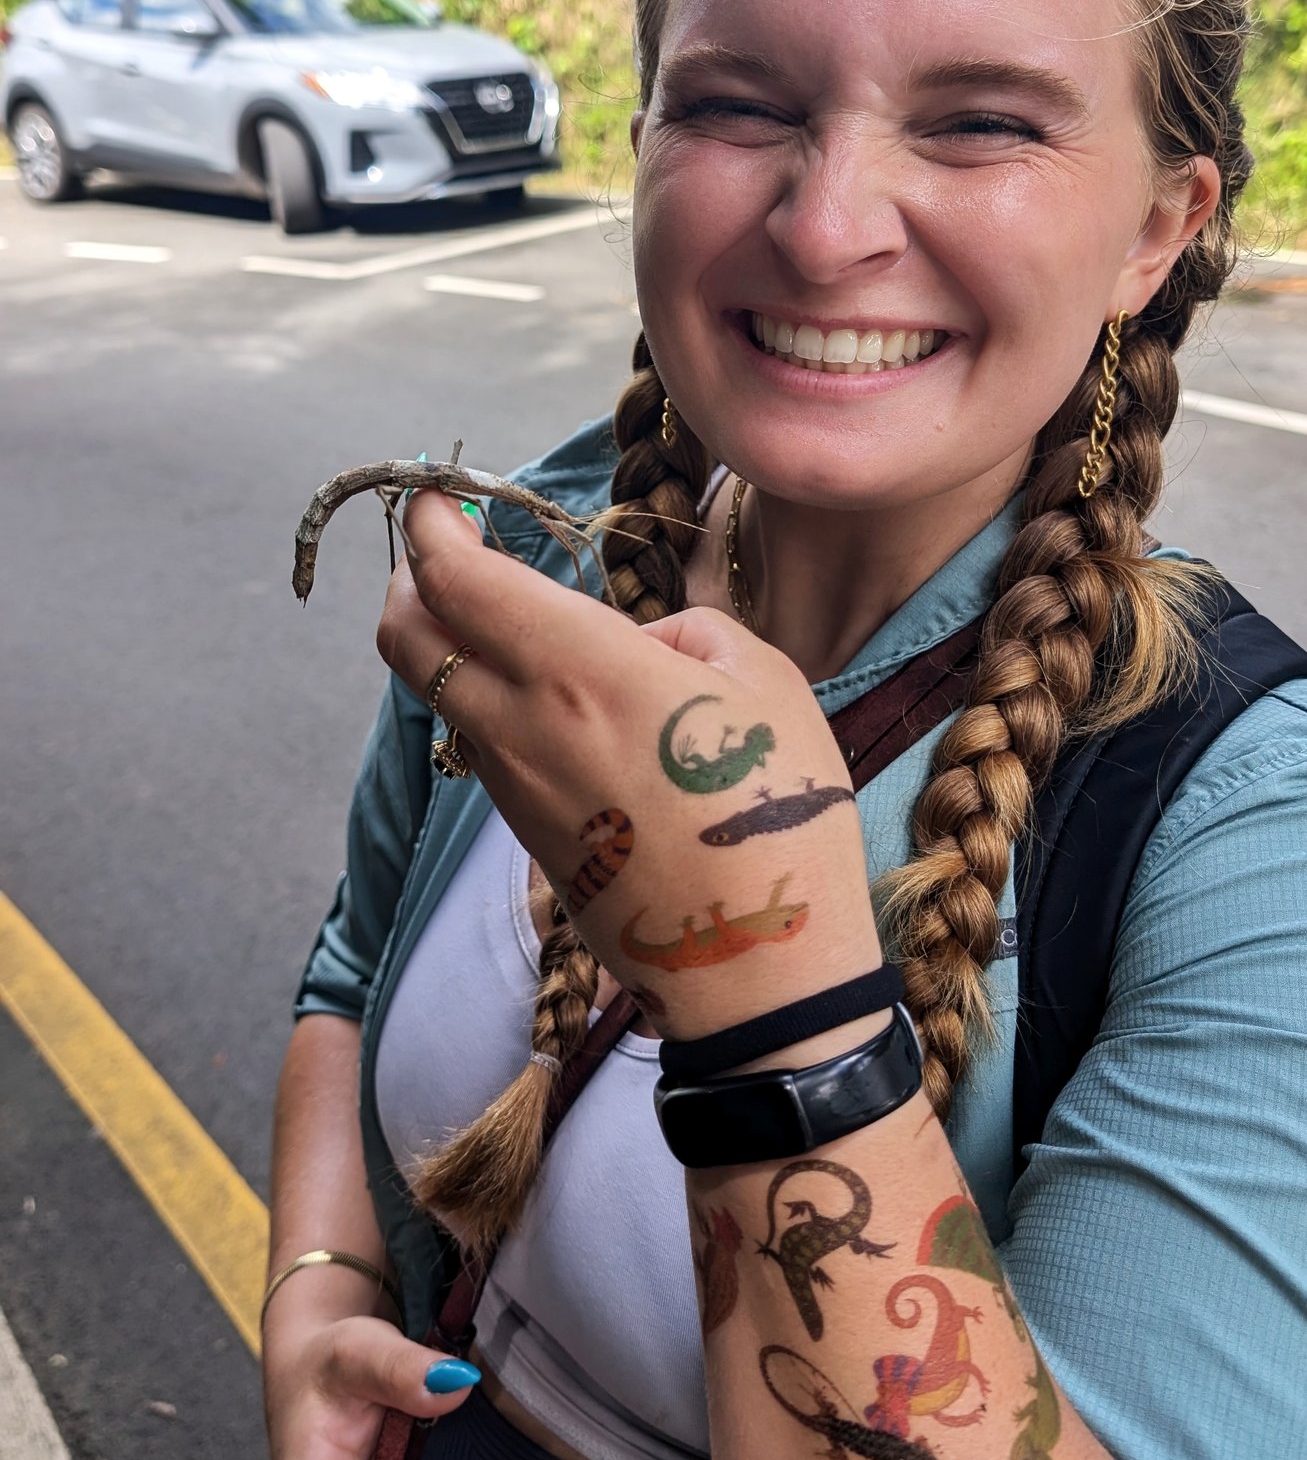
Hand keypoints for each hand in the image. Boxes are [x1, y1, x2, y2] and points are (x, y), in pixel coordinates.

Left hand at [376, 493, 881, 1037]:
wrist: (757, 968)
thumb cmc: (779, 814)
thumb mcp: (763, 681)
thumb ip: (687, 633)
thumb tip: (638, 641)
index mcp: (580, 667)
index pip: (456, 577)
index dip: (431, 523)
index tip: (440, 491)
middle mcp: (521, 722)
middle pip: (405, 633)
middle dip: (410, 574)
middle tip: (451, 546)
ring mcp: (512, 784)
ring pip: (434, 690)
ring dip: (443, 639)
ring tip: (503, 615)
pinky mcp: (524, 832)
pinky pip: (476, 742)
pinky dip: (481, 698)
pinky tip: (545, 693)